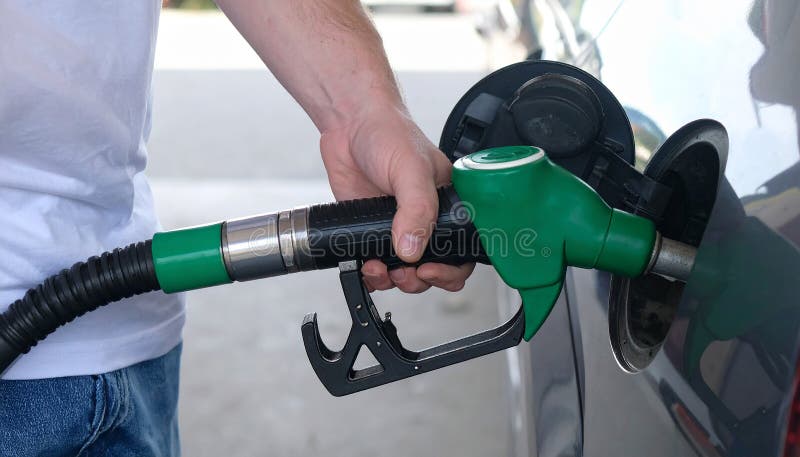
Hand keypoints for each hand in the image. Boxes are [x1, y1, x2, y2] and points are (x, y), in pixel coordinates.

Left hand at [319, 102, 474, 292]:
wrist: (348, 123)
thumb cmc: (388, 132)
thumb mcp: (412, 168)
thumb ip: (416, 209)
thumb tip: (412, 248)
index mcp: (449, 204)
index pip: (464, 248)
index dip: (452, 268)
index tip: (432, 269)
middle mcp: (426, 219)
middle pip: (435, 268)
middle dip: (420, 279)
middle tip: (406, 273)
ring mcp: (398, 227)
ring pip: (405, 272)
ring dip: (393, 279)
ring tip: (379, 268)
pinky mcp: (371, 230)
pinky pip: (376, 265)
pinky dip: (371, 274)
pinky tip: (365, 265)